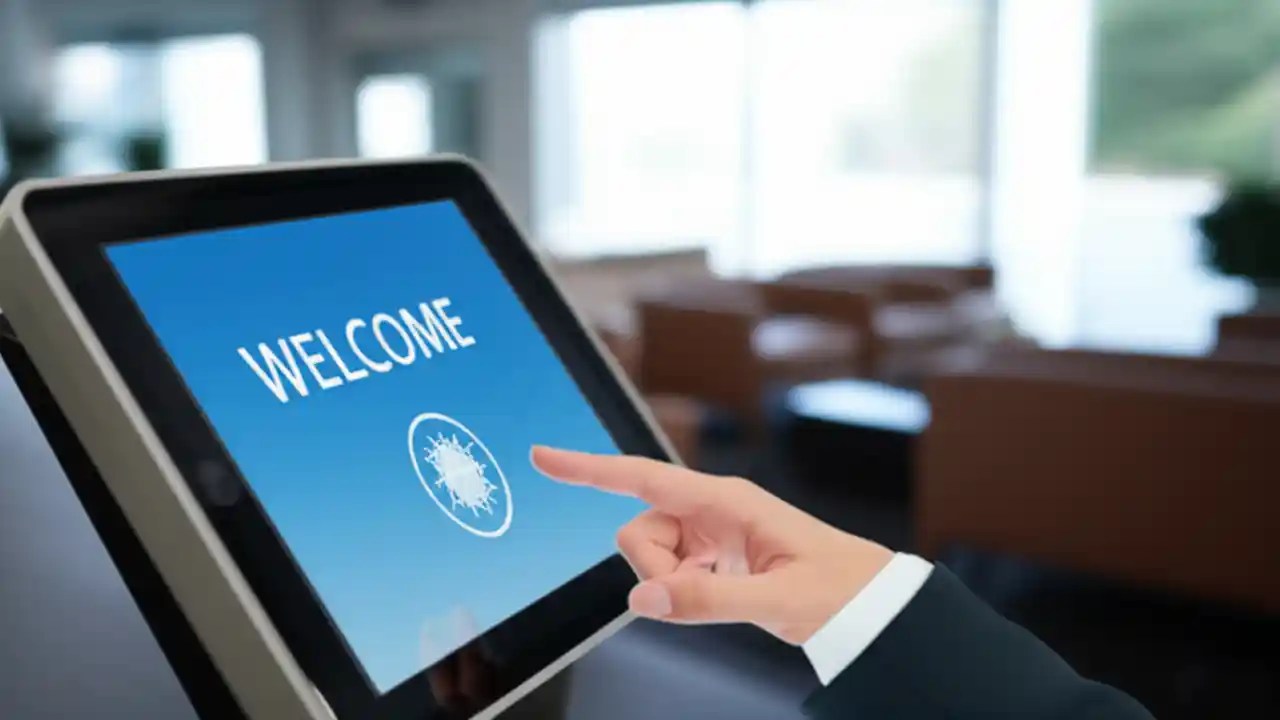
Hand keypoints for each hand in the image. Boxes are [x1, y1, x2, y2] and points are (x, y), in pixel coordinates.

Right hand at [531, 447, 893, 645]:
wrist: (870, 601)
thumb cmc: (838, 586)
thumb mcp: (776, 599)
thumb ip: (706, 601)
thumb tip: (640, 600)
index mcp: (726, 499)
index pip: (643, 476)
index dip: (589, 468)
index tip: (543, 456)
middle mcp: (712, 510)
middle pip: (639, 531)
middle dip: (654, 570)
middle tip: (702, 594)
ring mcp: (711, 534)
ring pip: (652, 558)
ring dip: (672, 586)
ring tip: (725, 597)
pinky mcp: (713, 557)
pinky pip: (670, 575)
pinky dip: (682, 593)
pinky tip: (723, 597)